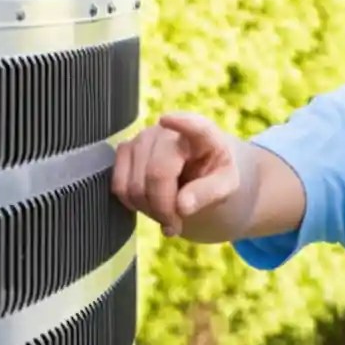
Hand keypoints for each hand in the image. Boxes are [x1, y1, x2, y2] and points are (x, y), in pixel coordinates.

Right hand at [112, 113, 240, 236]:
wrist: (200, 171)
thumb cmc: (215, 176)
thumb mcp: (226, 187)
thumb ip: (208, 194)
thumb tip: (182, 206)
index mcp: (204, 135)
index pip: (194, 126)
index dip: (181, 123)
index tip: (166, 120)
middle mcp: (168, 131)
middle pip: (156, 174)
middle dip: (164, 208)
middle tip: (176, 224)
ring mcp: (143, 138)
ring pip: (134, 184)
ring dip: (148, 209)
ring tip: (166, 215)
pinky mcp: (125, 150)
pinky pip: (119, 185)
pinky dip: (132, 203)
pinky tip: (149, 205)